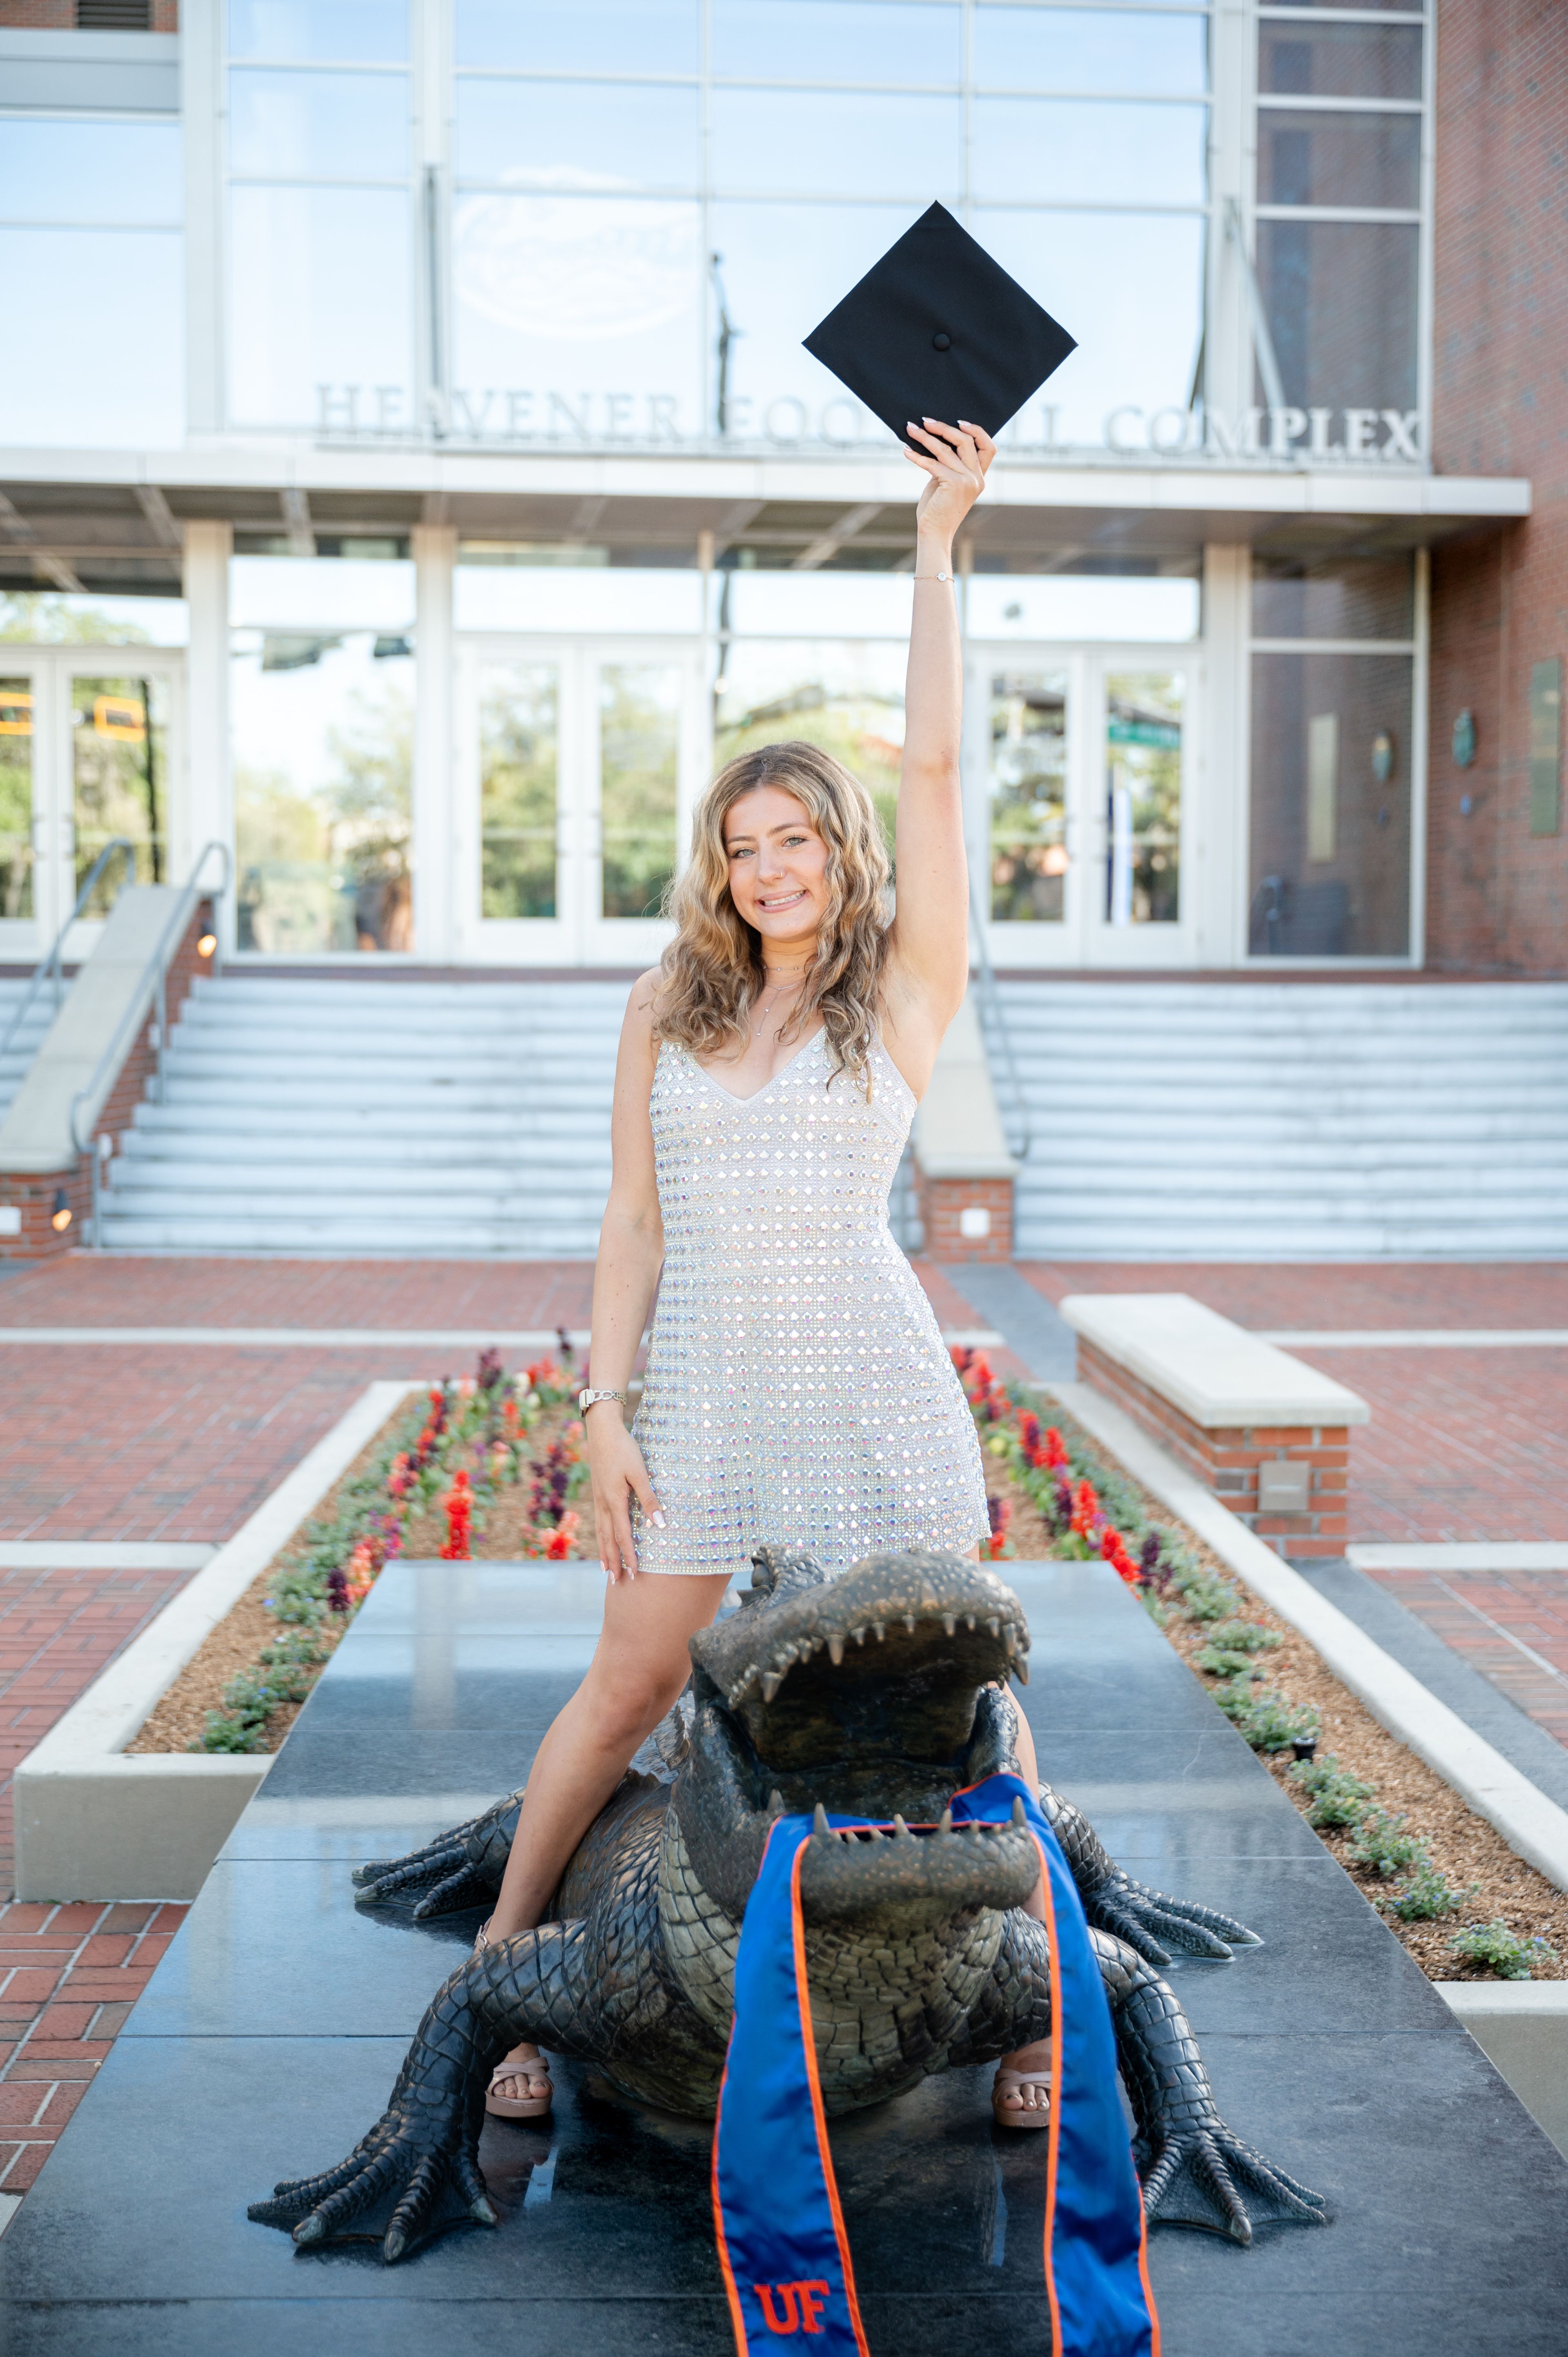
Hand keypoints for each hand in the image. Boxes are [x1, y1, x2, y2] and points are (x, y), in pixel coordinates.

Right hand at [585, 1406, 662, 1580]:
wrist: (601, 1430)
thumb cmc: (623, 1449)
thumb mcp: (639, 1472)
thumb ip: (649, 1499)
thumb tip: (659, 1524)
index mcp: (614, 1501)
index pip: (623, 1536)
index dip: (630, 1557)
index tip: (635, 1574)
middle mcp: (603, 1504)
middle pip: (609, 1540)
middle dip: (614, 1562)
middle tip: (617, 1583)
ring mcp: (598, 1499)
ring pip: (601, 1533)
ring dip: (605, 1553)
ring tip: (606, 1570)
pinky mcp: (598, 1493)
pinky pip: (599, 1522)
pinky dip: (601, 1537)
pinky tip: (603, 1540)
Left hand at [904, 417, 994, 542]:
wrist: (934, 534)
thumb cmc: (937, 510)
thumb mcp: (947, 483)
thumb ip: (949, 465)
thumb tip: (936, 441)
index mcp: (980, 478)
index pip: (989, 447)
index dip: (977, 431)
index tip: (959, 422)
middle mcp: (977, 478)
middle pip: (966, 441)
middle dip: (944, 428)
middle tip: (925, 421)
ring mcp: (967, 481)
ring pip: (945, 449)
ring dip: (925, 437)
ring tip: (910, 429)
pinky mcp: (953, 485)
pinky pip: (933, 463)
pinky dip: (917, 456)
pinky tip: (906, 451)